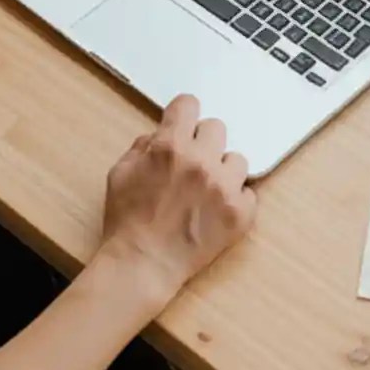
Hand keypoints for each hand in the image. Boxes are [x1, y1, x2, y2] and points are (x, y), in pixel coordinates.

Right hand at [98, 94, 256, 301]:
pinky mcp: (240, 213)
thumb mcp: (120, 173)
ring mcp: (224, 188)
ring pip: (237, 159)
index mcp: (169, 147)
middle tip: (192, 164)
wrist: (142, 265)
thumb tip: (162, 134)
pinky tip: (216, 211)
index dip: (184, 114)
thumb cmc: (127, 222)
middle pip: (216, 128)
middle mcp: (200, 162)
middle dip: (203, 143)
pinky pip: (248, 192)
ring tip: (207, 191)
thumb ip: (143, 146)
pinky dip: (235, 200)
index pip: (189, 104)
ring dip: (223, 171)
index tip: (184, 123)